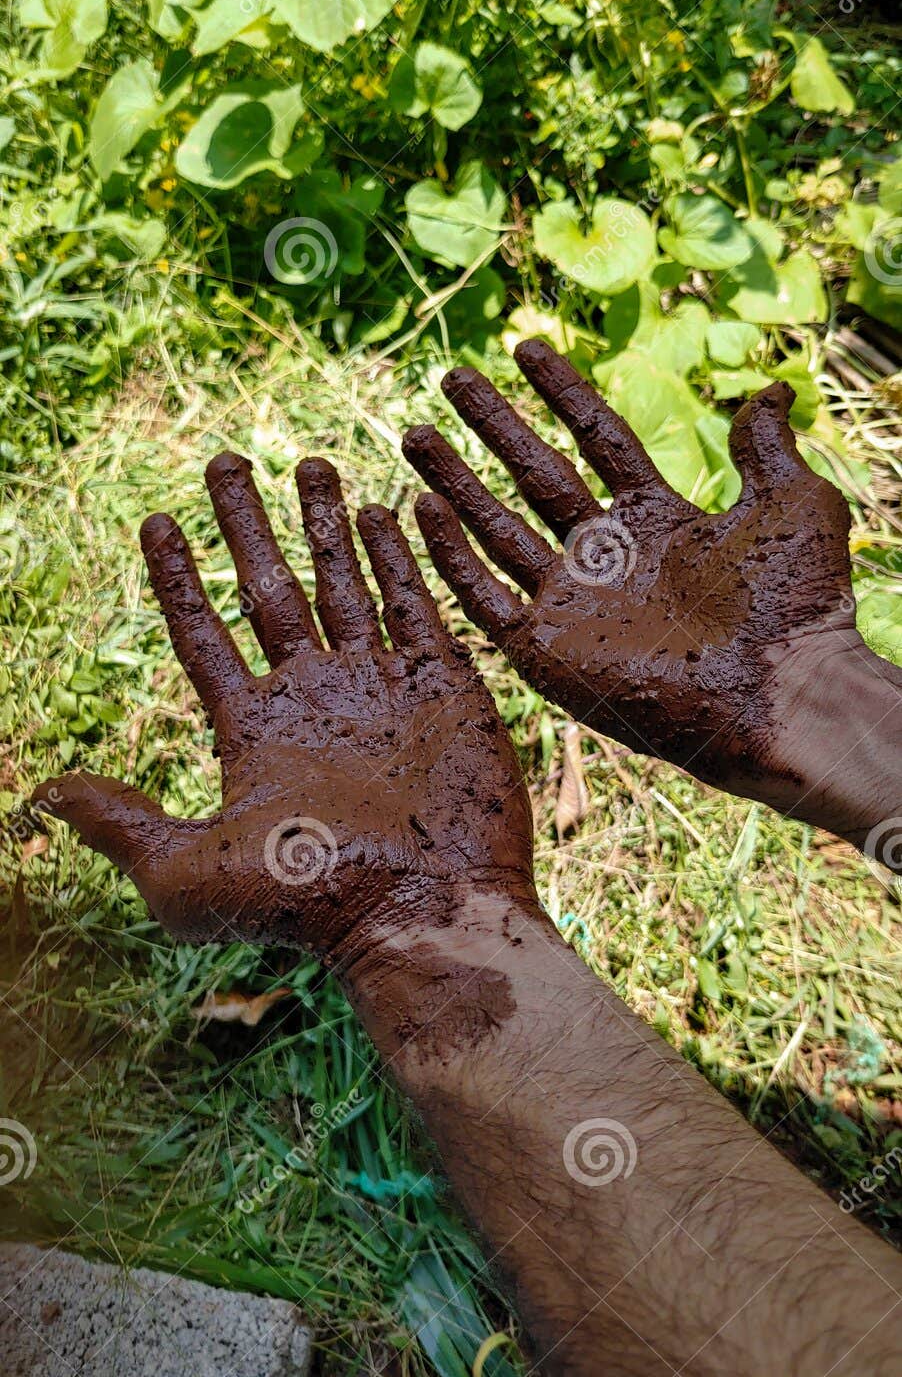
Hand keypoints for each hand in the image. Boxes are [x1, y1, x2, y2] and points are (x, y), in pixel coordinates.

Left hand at [33, 454, 536, 1051]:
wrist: (425, 915)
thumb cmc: (308, 903)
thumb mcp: (187, 872)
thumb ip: (118, 823)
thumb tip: (41, 795)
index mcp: (253, 730)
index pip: (204, 634)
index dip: (179, 578)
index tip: (157, 521)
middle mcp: (315, 698)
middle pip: (270, 589)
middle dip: (247, 525)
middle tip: (225, 460)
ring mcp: (381, 688)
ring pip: (345, 583)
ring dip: (325, 524)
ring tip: (308, 463)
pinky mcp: (446, 687)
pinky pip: (420, 604)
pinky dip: (403, 556)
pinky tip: (388, 508)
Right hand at [404, 340, 901, 856]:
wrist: (780, 694)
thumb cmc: (796, 608)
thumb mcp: (792, 504)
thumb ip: (767, 447)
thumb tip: (770, 391)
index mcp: (659, 522)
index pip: (598, 440)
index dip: (562, 392)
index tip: (524, 347)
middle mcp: (609, 558)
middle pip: (535, 476)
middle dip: (491, 427)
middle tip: (451, 378)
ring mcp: (574, 604)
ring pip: (497, 529)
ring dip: (454, 481)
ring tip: (413, 432)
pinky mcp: (547, 651)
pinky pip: (484, 597)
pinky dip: (452, 556)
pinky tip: (420, 509)